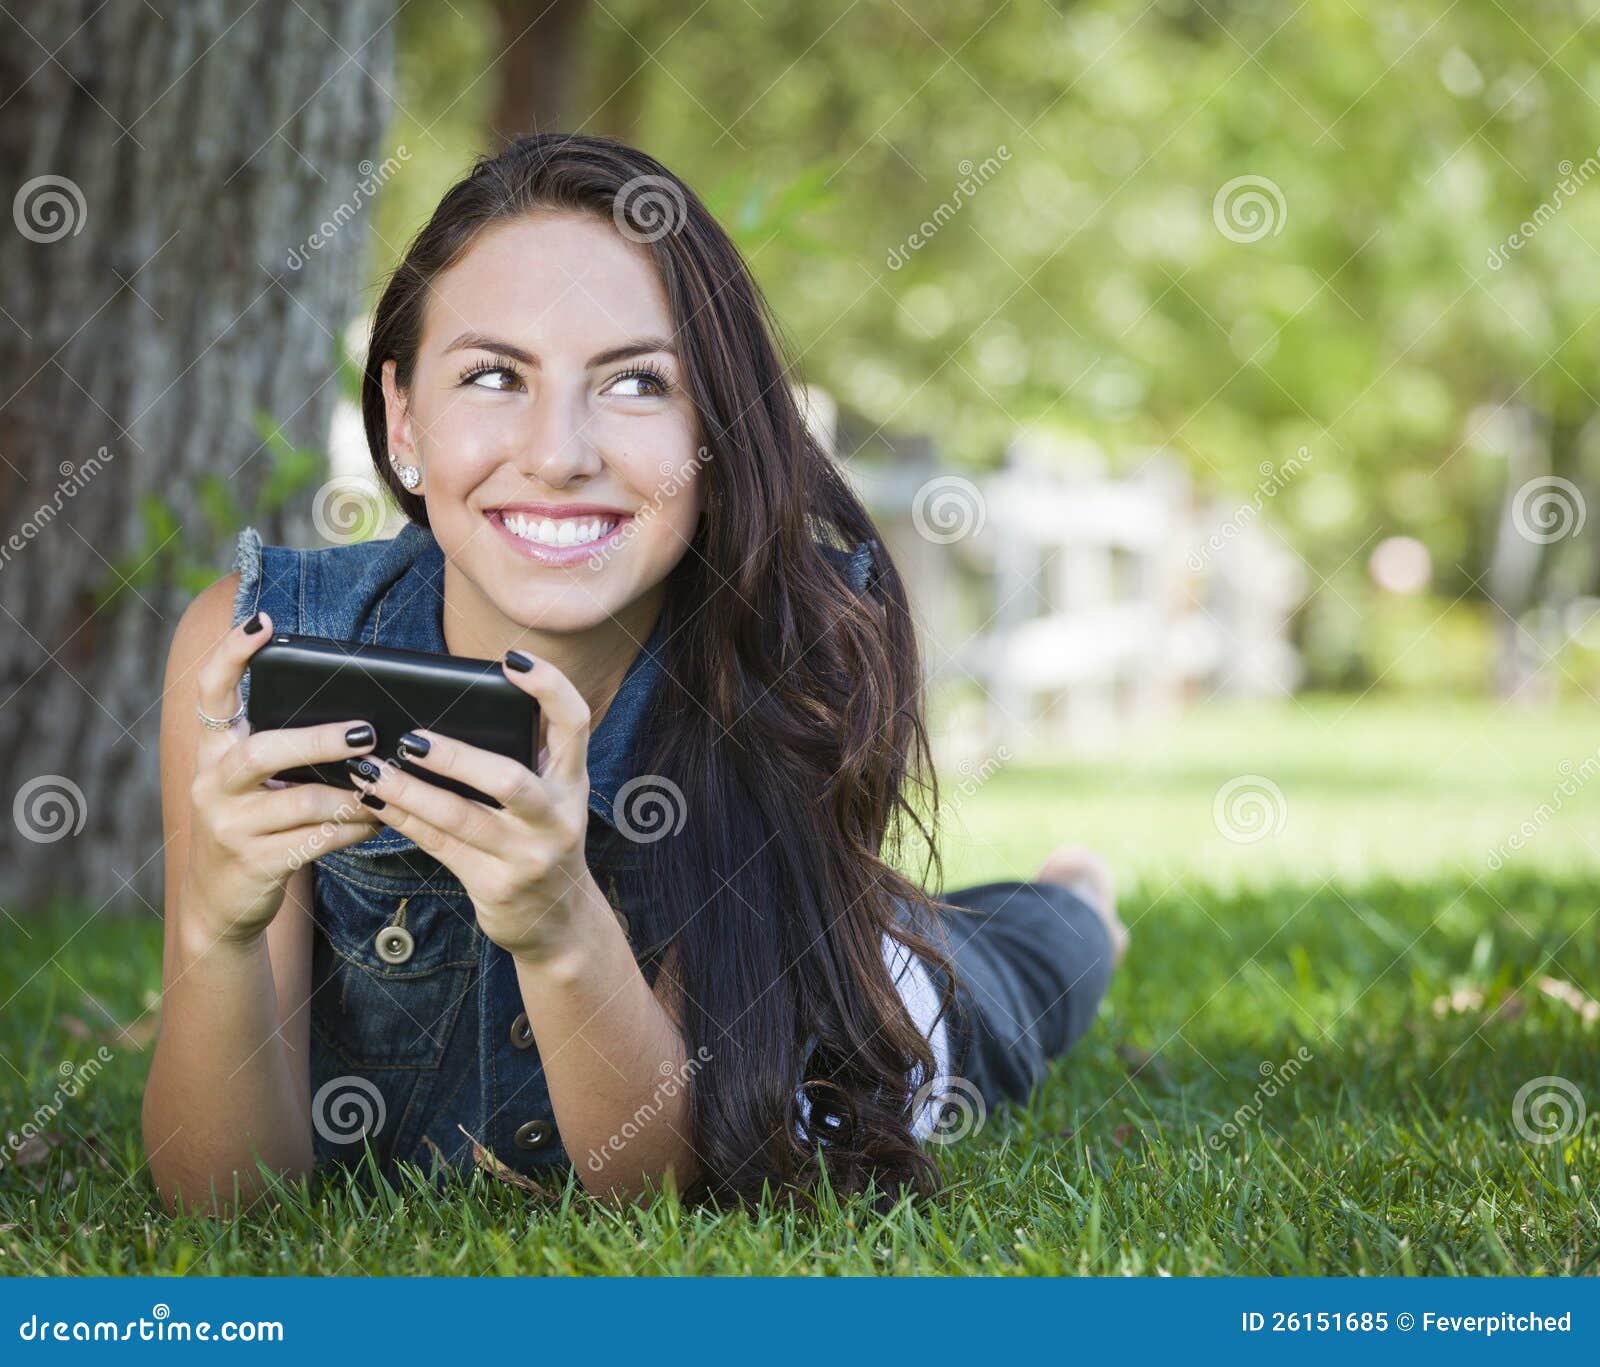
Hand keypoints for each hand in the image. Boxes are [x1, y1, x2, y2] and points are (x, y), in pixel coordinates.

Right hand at [184, 610, 385, 942]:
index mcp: (213, 751)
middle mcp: (212, 784)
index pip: (210, 692)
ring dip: (353, 794)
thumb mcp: (255, 783)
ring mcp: (229, 827)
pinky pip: (317, 840)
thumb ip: (285, 750)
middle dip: (317, 740)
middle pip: (263, 752)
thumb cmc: (256, 825)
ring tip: (389, 783)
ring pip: (302, 803)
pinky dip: (355, 828)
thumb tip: (361, 720)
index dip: (232, 655)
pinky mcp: (255, 864)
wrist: (222, 902)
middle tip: (366, 732)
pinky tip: (381, 818)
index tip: (263, 622)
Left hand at [344, 649, 598, 962]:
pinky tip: (374, 800)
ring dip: (410, 791)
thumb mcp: (551, 798)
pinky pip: (440, 845)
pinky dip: (404, 819)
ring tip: (371, 769)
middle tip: (412, 739)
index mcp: (572, 782)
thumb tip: (456, 706)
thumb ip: (525, 758)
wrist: (558, 922)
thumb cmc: (541, 841)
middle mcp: (557, 817)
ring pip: (462, 817)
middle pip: (510, 779)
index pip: (575, 722)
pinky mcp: (495, 884)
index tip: (513, 661)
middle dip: (458, 757)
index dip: (550, 687)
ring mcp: (528, 855)